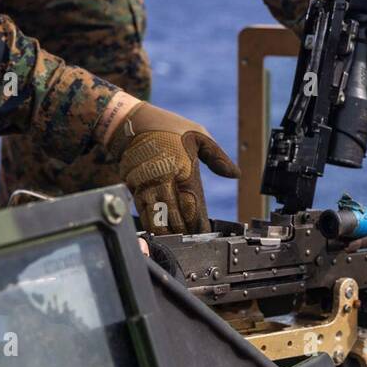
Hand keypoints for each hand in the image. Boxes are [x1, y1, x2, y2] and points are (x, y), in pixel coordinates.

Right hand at [105, 101, 238, 233]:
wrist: (132, 123)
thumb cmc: (167, 128)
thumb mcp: (198, 135)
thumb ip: (217, 157)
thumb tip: (235, 174)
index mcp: (183, 168)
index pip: (193, 204)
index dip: (198, 223)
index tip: (204, 234)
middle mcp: (164, 179)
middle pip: (176, 215)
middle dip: (184, 231)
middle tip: (192, 244)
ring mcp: (147, 185)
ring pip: (157, 216)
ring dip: (167, 231)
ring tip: (175, 243)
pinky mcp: (133, 187)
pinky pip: (143, 211)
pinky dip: (151, 224)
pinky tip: (157, 232)